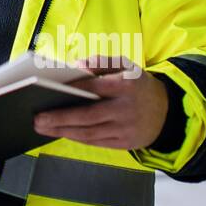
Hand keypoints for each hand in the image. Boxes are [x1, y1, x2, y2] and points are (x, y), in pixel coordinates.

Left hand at [31, 55, 169, 149]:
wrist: (167, 111)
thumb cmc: (138, 84)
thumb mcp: (126, 65)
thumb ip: (101, 62)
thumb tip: (75, 65)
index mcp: (126, 85)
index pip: (94, 87)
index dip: (71, 89)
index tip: (48, 90)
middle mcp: (126, 109)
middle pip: (88, 116)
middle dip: (60, 118)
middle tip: (38, 118)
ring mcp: (126, 129)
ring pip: (90, 133)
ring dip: (63, 131)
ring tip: (42, 127)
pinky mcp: (126, 143)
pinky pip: (97, 142)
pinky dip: (77, 138)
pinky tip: (62, 133)